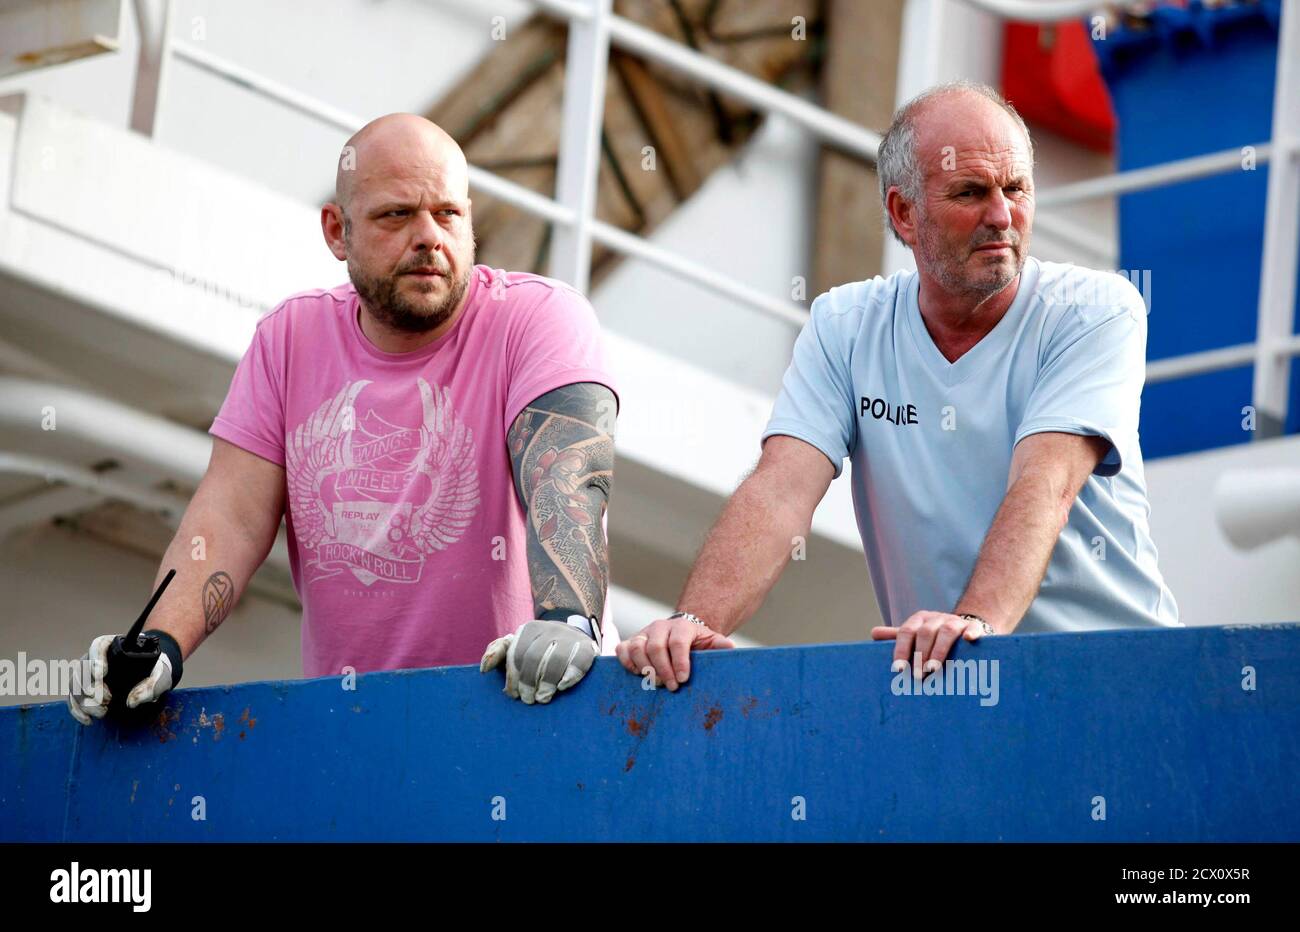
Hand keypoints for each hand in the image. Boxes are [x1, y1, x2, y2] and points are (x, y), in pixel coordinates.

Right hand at [66, 634, 175, 724]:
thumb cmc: (154, 671)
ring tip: (103, 712)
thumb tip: (131, 702)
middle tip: (107, 699)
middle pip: (83, 668)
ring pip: (75, 684)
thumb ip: (151, 687)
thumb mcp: (160, 676)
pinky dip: (78, 711)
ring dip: (85, 701)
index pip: (99, 646)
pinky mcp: (83, 688)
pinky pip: (73, 698)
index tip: (102, 673)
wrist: (150, 676)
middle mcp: (96, 657)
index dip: (96, 658)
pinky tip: (88, 720)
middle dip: (91, 687)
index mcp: (115, 645)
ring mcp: (87, 672)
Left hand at [479, 620, 598, 704]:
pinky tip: (562, 687)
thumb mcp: (516, 645)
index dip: (513, 677)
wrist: (573, 634)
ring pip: (556, 660)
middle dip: (529, 682)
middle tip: (528, 700)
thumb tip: (484, 668)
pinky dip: (570, 676)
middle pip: (535, 658)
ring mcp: (570, 638)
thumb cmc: (537, 648)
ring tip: (543, 698)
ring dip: (547, 683)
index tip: (513, 694)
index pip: (516, 654)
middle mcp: (550, 629)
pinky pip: (579, 662)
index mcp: (529, 629)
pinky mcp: (588, 648)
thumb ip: (498, 653)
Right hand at [615, 616, 735, 690]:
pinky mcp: (630, 641)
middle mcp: (660, 627)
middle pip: (655, 646)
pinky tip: (637, 675)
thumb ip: (719, 645)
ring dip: (644, 668)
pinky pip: (621, 649)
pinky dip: (626, 663)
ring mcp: (643, 633)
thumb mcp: (711, 641)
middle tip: (671, 686)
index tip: (683, 679)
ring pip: (636, 647)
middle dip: (662, 669)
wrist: (681, 633)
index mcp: (681, 627)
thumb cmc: (697, 643)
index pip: (678, 642)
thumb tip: (730, 648)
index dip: (679, 661)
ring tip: (656, 683)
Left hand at [871, 611, 991, 679]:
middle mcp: (936, 618)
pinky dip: (971, 633)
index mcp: (919, 620)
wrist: (961, 628)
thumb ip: (896, 636)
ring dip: (939, 650)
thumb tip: (873, 634)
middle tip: (918, 676)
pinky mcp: (972, 627)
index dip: (901, 649)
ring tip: (934, 669)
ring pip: (947, 631)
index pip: (906, 632)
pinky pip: (973, 627)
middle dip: (921, 655)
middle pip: (926, 633)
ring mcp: (955, 621)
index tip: (899, 668)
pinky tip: (968, 640)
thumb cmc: (933, 638)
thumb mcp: (915, 635)